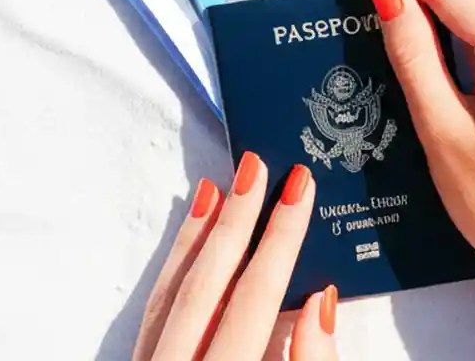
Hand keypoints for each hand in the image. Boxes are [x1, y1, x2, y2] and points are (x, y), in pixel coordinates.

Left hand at [132, 153, 338, 360]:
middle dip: (237, 219)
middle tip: (257, 166)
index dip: (281, 238)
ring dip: (198, 235)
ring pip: (173, 290)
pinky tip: (190, 239)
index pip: (257, 295)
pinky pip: (155, 308)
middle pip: (209, 281)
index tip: (300, 188)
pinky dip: (175, 268)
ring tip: (219, 186)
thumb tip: (319, 302)